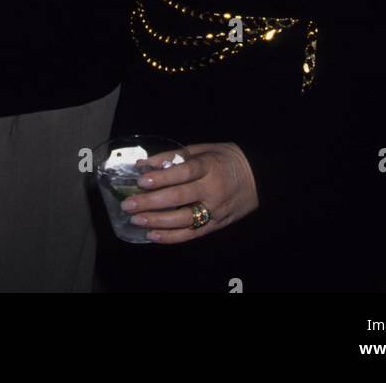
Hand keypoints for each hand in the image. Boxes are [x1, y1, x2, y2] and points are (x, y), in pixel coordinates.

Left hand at [120, 142, 258, 244]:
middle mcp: (212, 189)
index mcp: (210, 166)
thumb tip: (145, 164)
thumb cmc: (224, 159)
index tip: (142, 181)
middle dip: (151, 202)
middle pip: (179, 198)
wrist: (257, 178)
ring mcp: (215, 210)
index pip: (184, 172)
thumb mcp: (202, 149)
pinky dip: (171, 237)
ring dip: (157, 221)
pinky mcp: (216, 225)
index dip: (163, 177)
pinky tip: (153, 235)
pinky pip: (192, 234)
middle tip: (129, 205)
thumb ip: (174, 156)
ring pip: (183, 220)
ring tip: (136, 220)